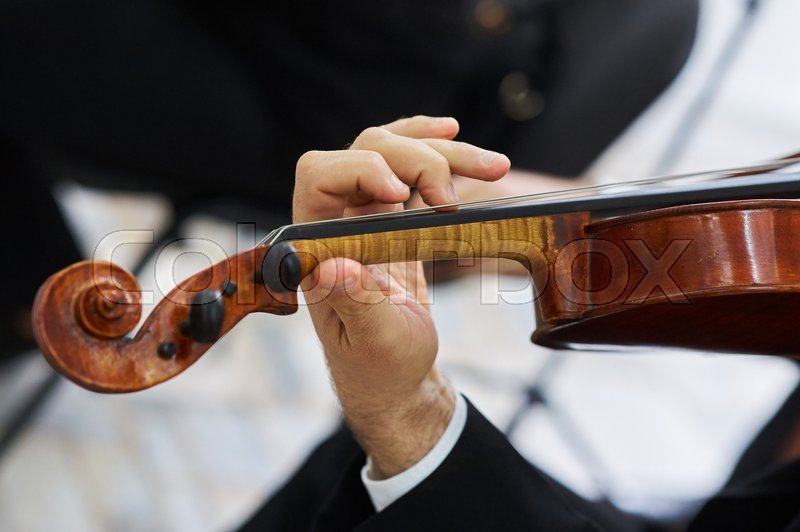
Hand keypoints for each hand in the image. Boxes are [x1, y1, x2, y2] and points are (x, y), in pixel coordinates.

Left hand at [292, 116, 509, 477]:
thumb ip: (356, 305)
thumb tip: (334, 266)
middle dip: (417, 159)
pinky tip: (456, 139)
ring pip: (394, 151)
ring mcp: (365, 216)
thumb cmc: (381, 368)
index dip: (359, 169)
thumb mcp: (374, 343)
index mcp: (317, 247)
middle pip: (366, 150)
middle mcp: (335, 222)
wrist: (398, 378)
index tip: (401, 194)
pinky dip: (435, 149)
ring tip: (495, 166)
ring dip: (442, 152)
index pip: (319, 175)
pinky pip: (409, 167)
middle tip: (453, 202)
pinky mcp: (391, 219)